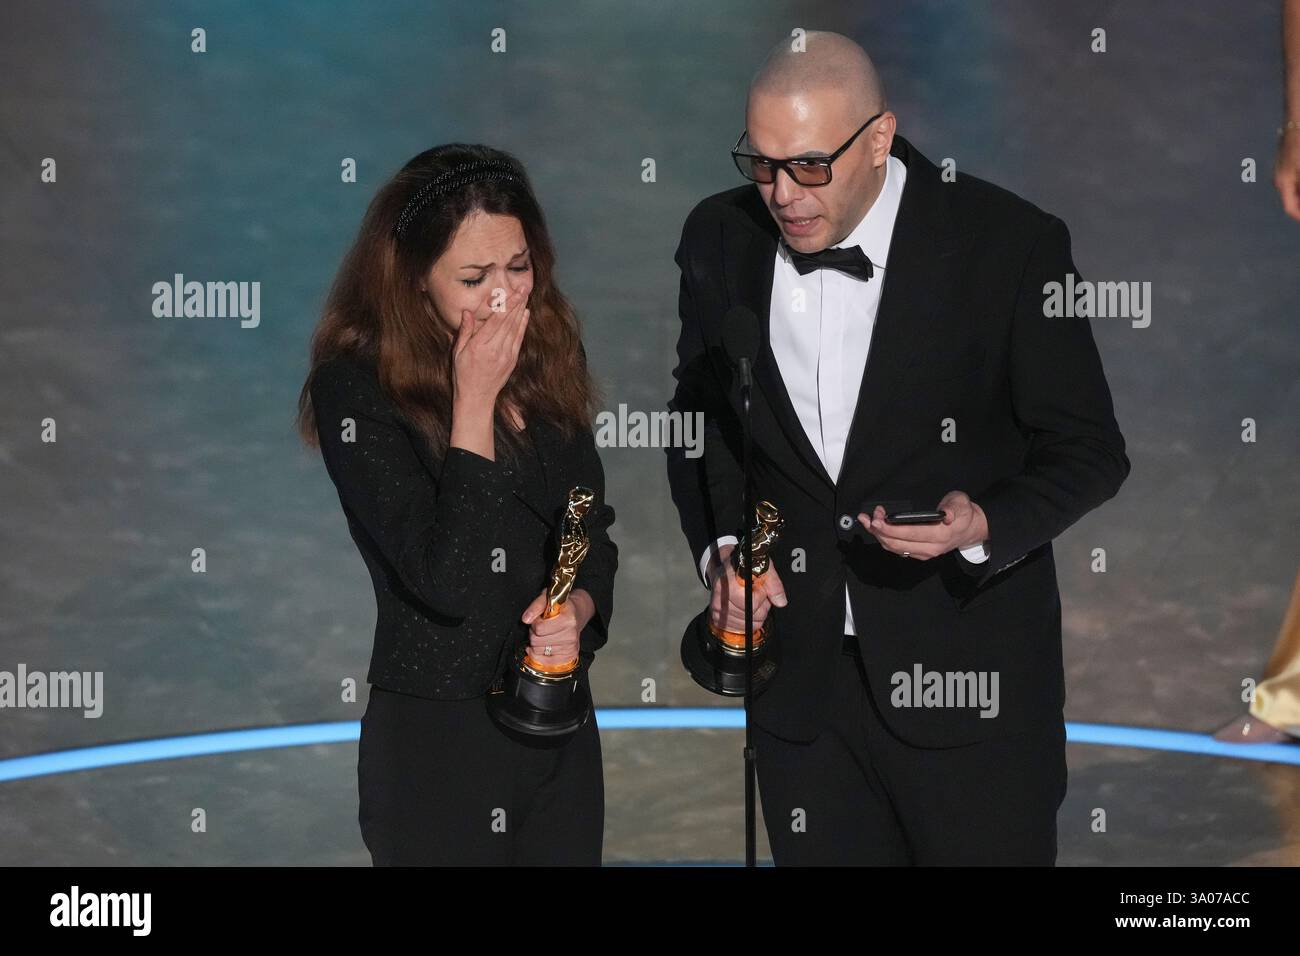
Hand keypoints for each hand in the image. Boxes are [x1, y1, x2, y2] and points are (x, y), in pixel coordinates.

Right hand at [451, 284, 530, 412]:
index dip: (506, 304)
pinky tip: (524, 313)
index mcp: (480, 346)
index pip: (496, 320)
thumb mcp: (457, 353)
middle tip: (523, 287)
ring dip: (521, 310)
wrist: (477, 397)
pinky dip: (522, 325)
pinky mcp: (512, 360)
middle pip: (508, 321)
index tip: (512, 292)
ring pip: (515, 328)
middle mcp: (495, 350)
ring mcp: (506, 355)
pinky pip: (519, 338)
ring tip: (525, 295)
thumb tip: (467, 312)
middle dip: (517, 303)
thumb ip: (465, 331)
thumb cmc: (463, 374)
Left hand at [521, 588, 593, 664]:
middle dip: (534, 633)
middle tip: (541, 627)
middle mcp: (571, 635)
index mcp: (568, 619)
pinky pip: (545, 662)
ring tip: (545, 634)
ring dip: (537, 643)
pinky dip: (539, 655)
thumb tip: (526, 619)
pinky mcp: (569, 656)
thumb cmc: (561, 607)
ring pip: (538, 651)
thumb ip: (535, 606)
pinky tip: (542, 647)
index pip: (539, 628)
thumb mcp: (547, 598)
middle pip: (537, 641)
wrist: (577, 614)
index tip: (539, 619)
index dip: (535, 623)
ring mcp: (571, 647)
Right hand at [707, 543, 787, 632]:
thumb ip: (774, 583)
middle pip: (751, 616)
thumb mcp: (763, 567)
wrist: (726, 567)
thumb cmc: (744, 566)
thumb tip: (780, 602)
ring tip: (751, 598)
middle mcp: (720, 599)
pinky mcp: (718, 619)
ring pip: (749, 624)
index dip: (761, 595)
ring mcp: (717, 611)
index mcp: (728, 584)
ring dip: (755, 614)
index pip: (752, 603)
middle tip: (757, 592)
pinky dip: (748, 621)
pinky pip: (741, 629)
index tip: (759, 586)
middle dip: (761, 606)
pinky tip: (746, 608)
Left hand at [858, 490, 988, 560]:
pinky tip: (877, 527)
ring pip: (894, 548)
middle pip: (896, 544)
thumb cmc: (964, 513)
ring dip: (878, 535)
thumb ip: (953, 507)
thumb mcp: (962, 503)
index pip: (910, 534)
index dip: (890, 528)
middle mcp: (930, 548)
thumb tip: (948, 516)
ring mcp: (923, 553)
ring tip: (868, 519)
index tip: (876, 520)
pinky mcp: (918, 553)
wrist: (970, 530)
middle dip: (878, 531)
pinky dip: (884, 538)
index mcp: (940, 535)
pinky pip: (896, 549)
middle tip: (867, 517)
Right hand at [1275, 128, 1299, 221]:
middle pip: (1292, 200)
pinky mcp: (1290, 164)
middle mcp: (1280, 180)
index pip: (1290, 208)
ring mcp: (1284, 172)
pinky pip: (1296, 181)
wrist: (1298, 122)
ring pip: (1295, 190)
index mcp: (1283, 184)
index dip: (1299, 216)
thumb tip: (1299, 205)